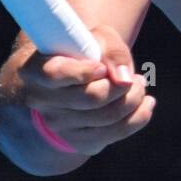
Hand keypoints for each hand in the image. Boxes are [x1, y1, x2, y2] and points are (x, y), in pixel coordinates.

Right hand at [17, 25, 154, 155]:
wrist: (70, 83)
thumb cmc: (81, 53)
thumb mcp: (93, 38)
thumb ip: (110, 49)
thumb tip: (124, 79)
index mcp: (35, 71)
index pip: (55, 75)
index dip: (83, 71)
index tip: (102, 67)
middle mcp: (42, 102)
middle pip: (90, 98)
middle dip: (122, 86)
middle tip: (134, 77)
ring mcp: (59, 126)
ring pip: (107, 117)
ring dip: (134, 99)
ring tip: (139, 84)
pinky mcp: (80, 142)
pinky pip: (116, 133)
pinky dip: (139, 117)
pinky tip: (146, 103)